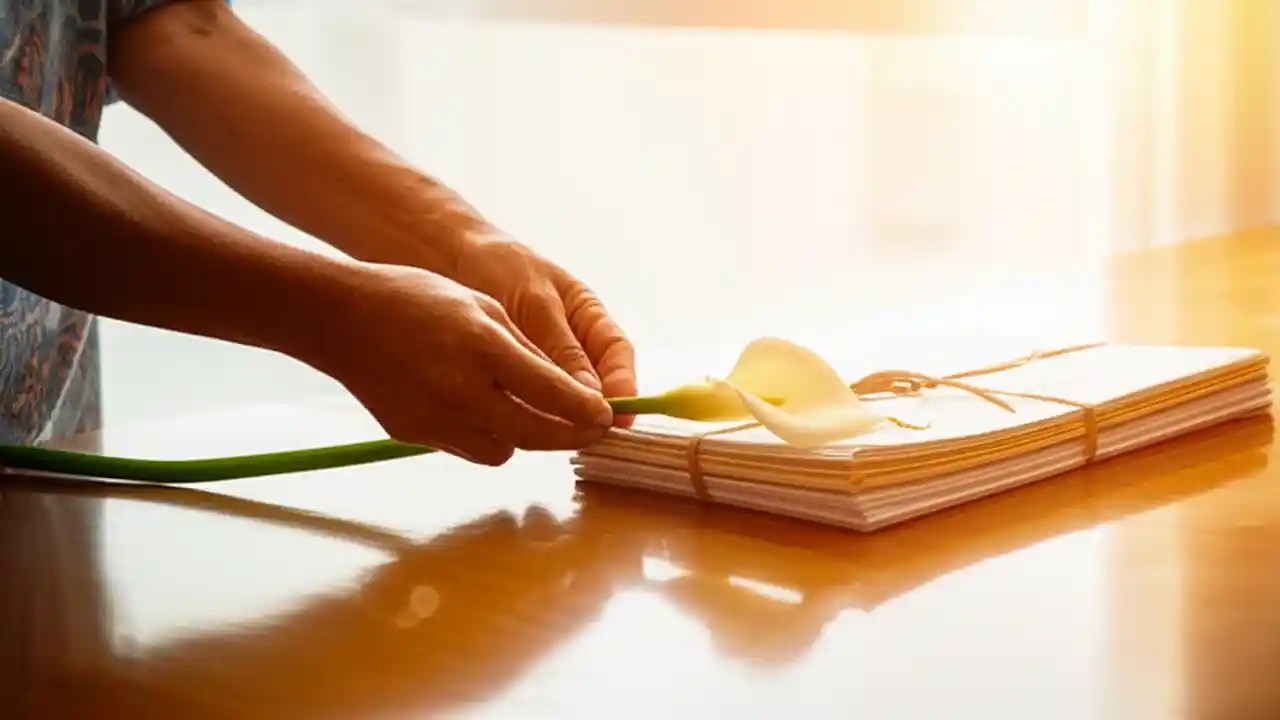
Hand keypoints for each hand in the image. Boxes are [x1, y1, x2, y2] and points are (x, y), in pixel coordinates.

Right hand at [311, 262, 614, 464]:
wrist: (340, 318)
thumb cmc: (415, 299)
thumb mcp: (482, 306)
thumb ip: (526, 350)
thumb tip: (567, 388)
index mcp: (484, 347)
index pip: (553, 394)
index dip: (587, 411)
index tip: (607, 417)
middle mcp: (462, 390)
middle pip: (537, 435)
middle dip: (572, 436)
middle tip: (590, 430)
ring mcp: (435, 419)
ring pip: (505, 451)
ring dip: (524, 436)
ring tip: (527, 411)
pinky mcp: (414, 436)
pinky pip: (467, 448)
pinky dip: (484, 434)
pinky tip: (478, 408)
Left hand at [449, 234, 637, 424]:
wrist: (449, 258)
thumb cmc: (499, 267)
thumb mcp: (535, 302)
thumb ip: (562, 347)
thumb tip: (591, 395)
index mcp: (589, 317)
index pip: (617, 354)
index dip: (624, 386)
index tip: (617, 415)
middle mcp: (572, 344)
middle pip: (596, 385)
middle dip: (594, 412)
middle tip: (587, 437)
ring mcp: (544, 363)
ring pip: (562, 399)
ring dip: (560, 418)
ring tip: (553, 437)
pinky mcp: (514, 378)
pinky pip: (529, 403)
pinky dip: (527, 415)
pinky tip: (517, 427)